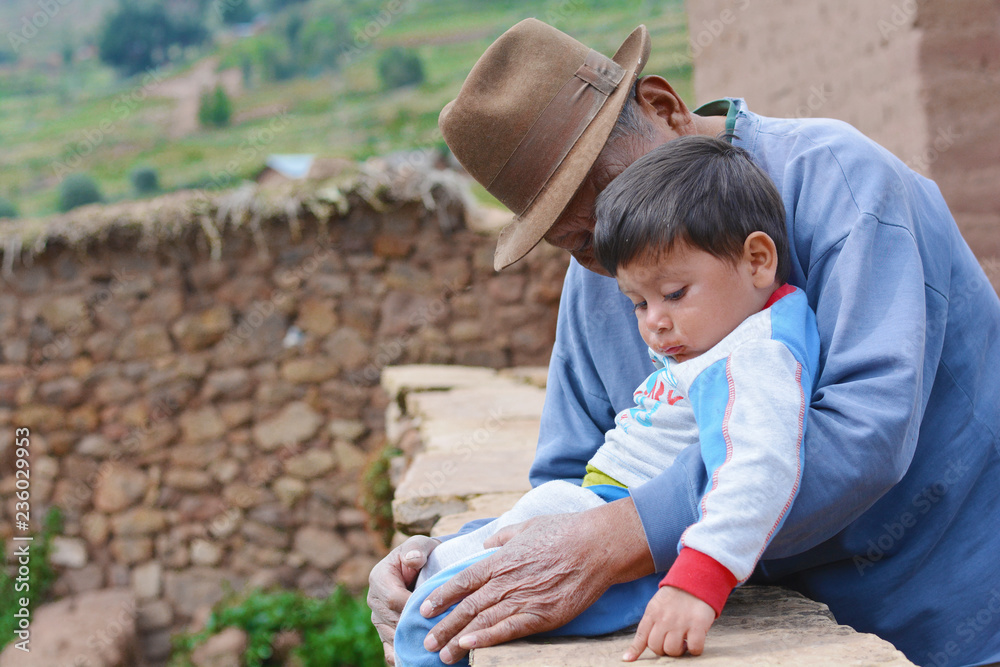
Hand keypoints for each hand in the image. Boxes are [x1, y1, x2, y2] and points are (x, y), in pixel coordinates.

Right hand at [367, 535, 439, 664]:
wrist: (422, 567)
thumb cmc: (422, 554)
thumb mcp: (421, 545)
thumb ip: (417, 549)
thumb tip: (414, 560)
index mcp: (379, 578)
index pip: (393, 599)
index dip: (412, 607)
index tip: (435, 613)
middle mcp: (374, 600)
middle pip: (393, 622)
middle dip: (415, 628)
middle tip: (440, 635)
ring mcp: (378, 619)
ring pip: (393, 638)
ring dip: (413, 644)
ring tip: (436, 648)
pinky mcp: (385, 633)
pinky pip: (391, 651)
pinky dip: (406, 657)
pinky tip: (423, 660)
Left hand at [419, 498, 652, 664]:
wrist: (596, 544)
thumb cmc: (564, 531)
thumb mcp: (528, 525)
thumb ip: (504, 536)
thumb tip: (488, 541)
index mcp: (501, 559)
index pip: (463, 581)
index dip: (442, 597)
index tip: (426, 609)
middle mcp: (506, 580)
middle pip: (467, 606)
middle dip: (444, 626)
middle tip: (427, 642)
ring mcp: (523, 598)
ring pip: (483, 621)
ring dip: (459, 639)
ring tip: (443, 654)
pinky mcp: (542, 614)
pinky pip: (509, 629)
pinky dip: (488, 639)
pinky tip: (471, 647)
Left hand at [622, 585, 715, 660]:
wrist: (695, 579)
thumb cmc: (675, 597)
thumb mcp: (656, 605)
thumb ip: (649, 623)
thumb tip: (641, 643)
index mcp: (652, 613)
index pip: (641, 636)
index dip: (634, 650)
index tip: (627, 660)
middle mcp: (664, 619)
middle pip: (656, 647)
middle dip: (663, 649)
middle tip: (672, 641)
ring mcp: (680, 622)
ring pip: (673, 650)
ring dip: (679, 650)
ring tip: (683, 640)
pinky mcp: (697, 625)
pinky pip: (694, 648)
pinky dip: (695, 649)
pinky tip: (695, 640)